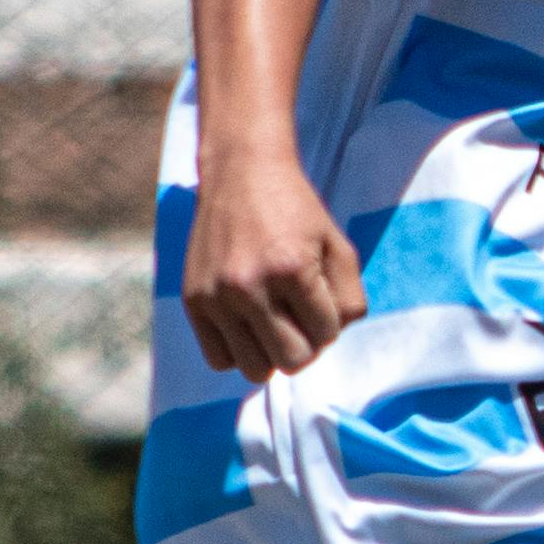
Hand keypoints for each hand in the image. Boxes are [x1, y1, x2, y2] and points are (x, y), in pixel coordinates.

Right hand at [181, 145, 364, 378]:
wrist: (241, 173)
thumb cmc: (296, 210)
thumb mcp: (338, 245)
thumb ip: (350, 297)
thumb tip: (332, 339)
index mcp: (292, 268)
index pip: (327, 335)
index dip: (329, 322)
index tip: (319, 299)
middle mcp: (250, 286)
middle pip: (293, 361)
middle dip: (305, 343)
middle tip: (298, 316)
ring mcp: (218, 296)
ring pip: (256, 369)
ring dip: (272, 353)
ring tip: (273, 324)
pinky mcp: (194, 301)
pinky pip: (219, 360)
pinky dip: (238, 352)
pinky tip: (246, 325)